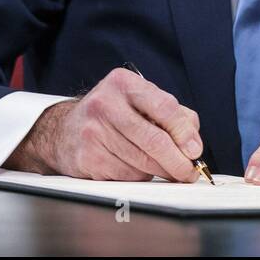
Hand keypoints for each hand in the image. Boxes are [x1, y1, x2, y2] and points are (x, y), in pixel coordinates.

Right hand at [4, 68, 202, 180]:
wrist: (65, 130)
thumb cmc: (112, 115)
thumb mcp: (140, 101)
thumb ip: (173, 115)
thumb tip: (193, 142)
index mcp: (123, 83)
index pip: (164, 106)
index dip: (183, 132)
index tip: (195, 150)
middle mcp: (105, 104)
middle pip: (153, 140)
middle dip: (177, 161)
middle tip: (189, 172)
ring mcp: (94, 131)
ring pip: (141, 162)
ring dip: (160, 171)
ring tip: (165, 169)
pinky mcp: (87, 157)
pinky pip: (126, 175)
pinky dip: (138, 176)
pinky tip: (135, 167)